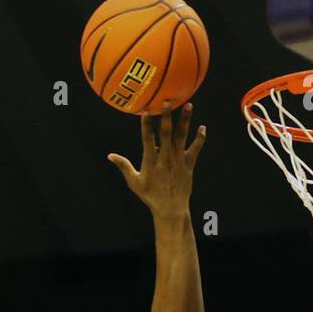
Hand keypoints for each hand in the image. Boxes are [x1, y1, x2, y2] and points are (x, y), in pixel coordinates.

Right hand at [108, 103, 205, 217]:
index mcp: (151, 161)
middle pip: (166, 134)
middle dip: (166, 117)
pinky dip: (199, 138)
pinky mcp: (189, 165)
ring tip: (189, 105)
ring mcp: (178, 161)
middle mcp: (165, 158)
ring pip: (182, 137)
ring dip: (185, 120)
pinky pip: (196, 149)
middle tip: (167, 102)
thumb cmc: (150, 196)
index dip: (146, 124)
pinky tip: (202, 127)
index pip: (147, 139)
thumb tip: (110, 155)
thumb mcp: (134, 182)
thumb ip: (124, 166)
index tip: (145, 110)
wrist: (170, 209)